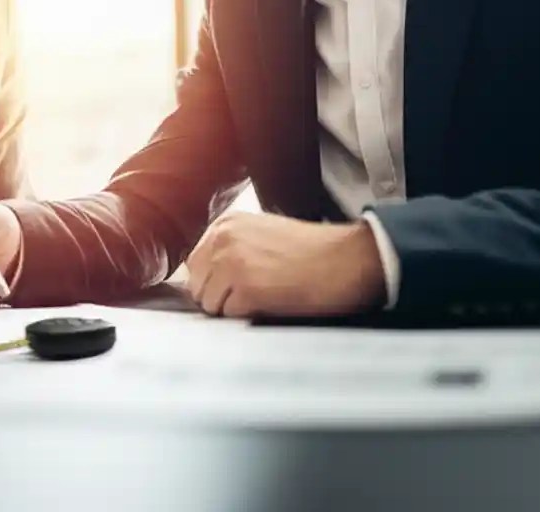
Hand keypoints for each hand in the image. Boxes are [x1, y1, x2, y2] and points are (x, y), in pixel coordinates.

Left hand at [185, 212, 385, 318]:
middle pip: (197, 285)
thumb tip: (202, 280)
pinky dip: (248, 316)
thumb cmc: (311, 251)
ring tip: (264, 297)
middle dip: (218, 297)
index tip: (235, 286)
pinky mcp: (246, 287)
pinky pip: (230, 315)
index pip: (193, 264)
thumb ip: (230, 249)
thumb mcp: (262, 235)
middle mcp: (223, 238)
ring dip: (232, 309)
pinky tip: (271, 303)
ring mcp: (232, 262)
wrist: (346, 259)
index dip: (213, 282)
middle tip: (251, 296)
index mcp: (226, 223)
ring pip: (210, 304)